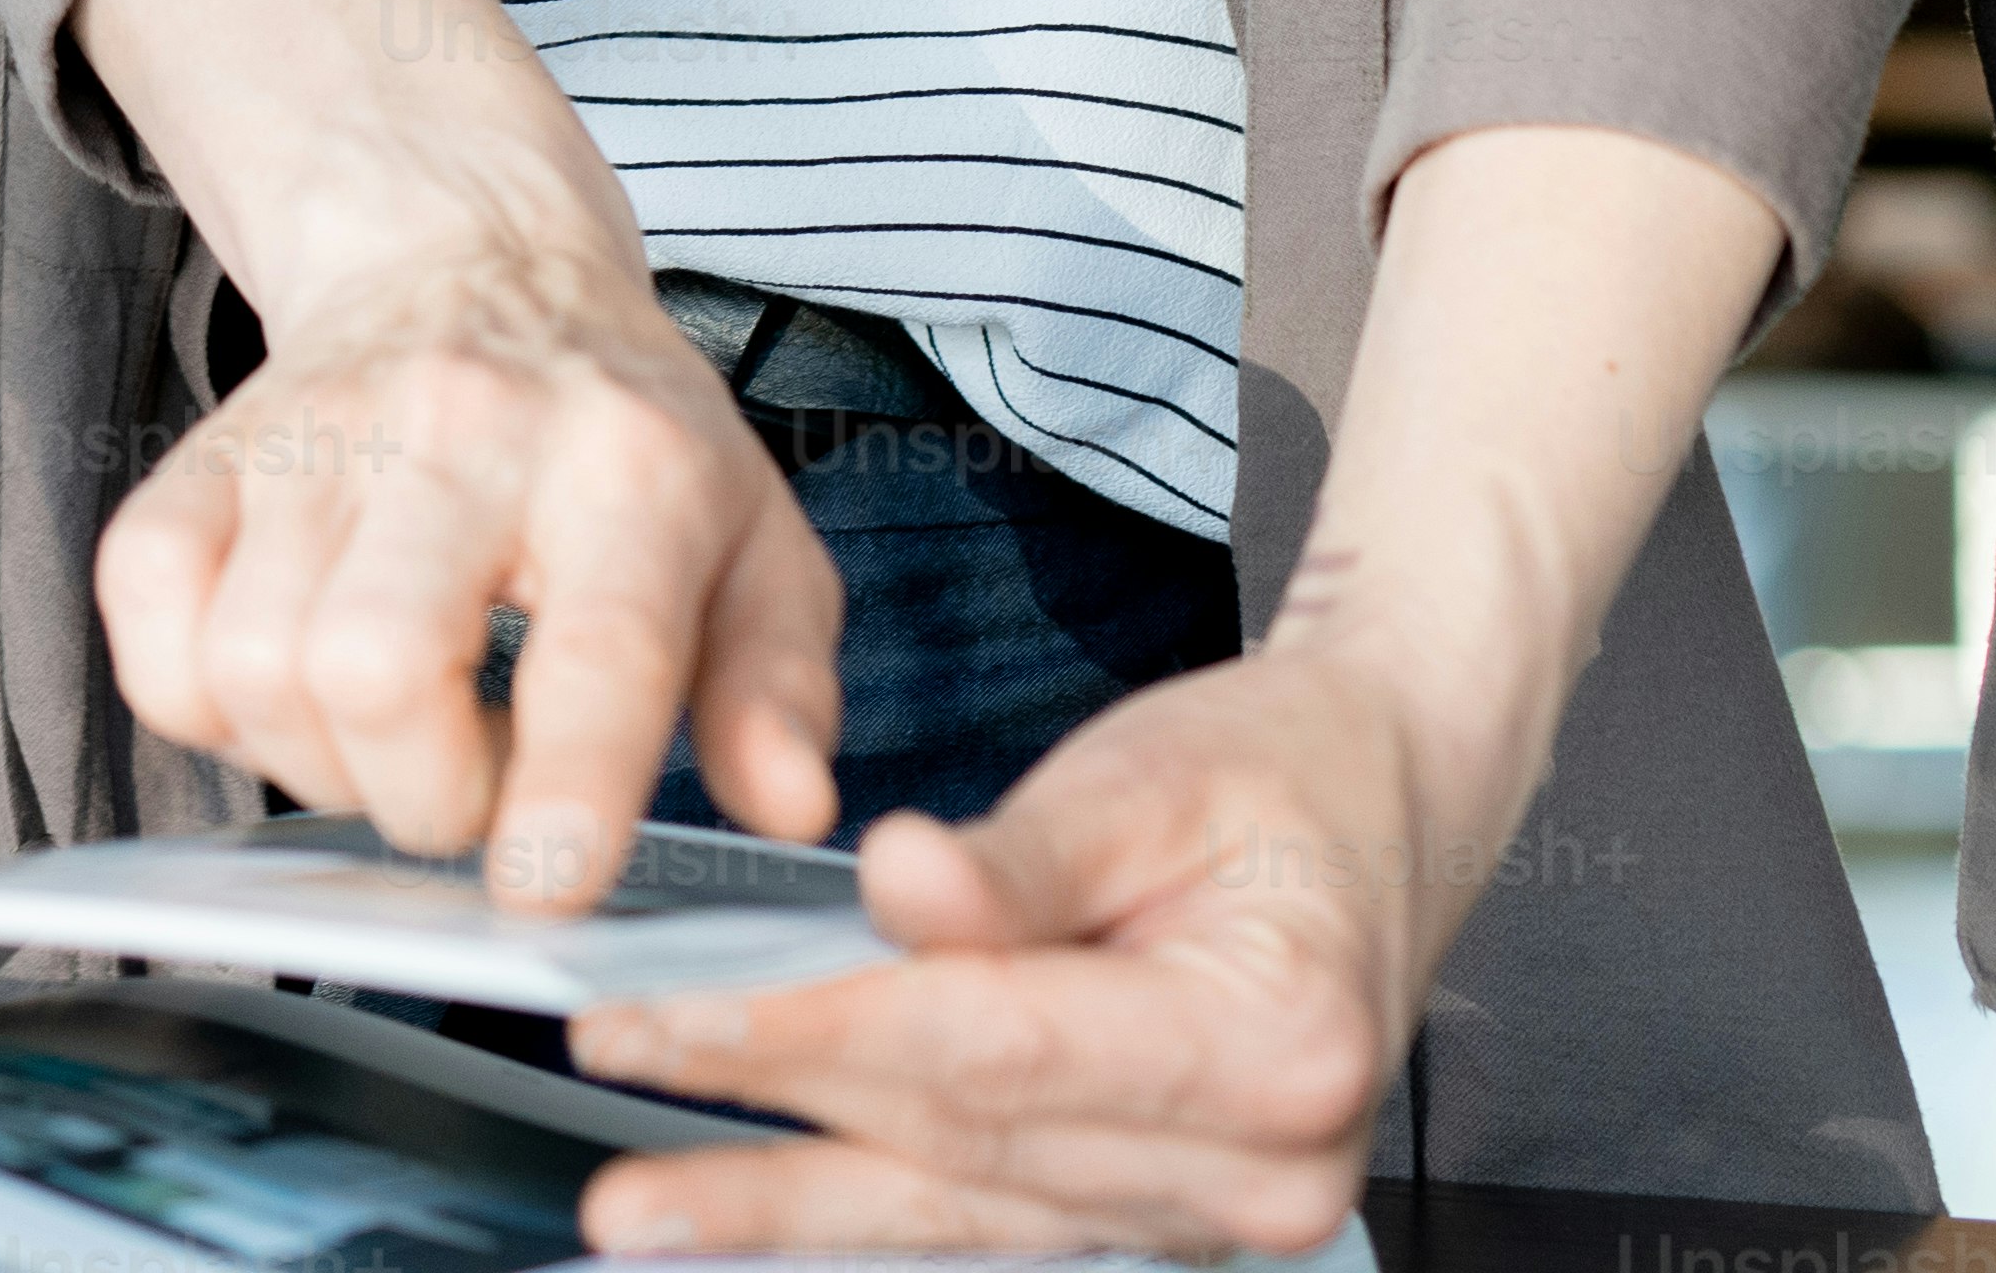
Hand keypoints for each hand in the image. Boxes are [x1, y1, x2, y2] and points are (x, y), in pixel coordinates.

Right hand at [97, 215, 845, 890]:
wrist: (471, 266)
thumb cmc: (621, 440)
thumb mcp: (757, 546)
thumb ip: (778, 688)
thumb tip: (787, 807)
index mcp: (629, 462)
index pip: (594, 646)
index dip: (566, 790)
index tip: (545, 893)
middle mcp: (462, 428)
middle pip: (373, 667)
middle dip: (420, 797)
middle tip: (475, 786)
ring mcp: (313, 434)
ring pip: (252, 666)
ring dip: (318, 762)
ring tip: (398, 732)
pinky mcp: (200, 456)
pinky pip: (147, 625)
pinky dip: (204, 704)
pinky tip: (296, 689)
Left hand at [562, 645, 1430, 1252]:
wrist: (1383, 806)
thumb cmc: (1277, 775)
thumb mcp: (1150, 774)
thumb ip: (1018, 856)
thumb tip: (896, 886)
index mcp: (1278, 1041)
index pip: (996, 1049)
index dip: (820, 1035)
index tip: (670, 1016)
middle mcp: (1262, 1163)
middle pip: (965, 1142)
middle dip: (770, 1119)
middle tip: (612, 1100)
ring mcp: (1218, 1209)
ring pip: (961, 1211)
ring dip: (790, 1207)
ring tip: (642, 1210)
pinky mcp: (1160, 1213)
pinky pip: (992, 1220)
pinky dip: (866, 1214)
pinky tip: (757, 1220)